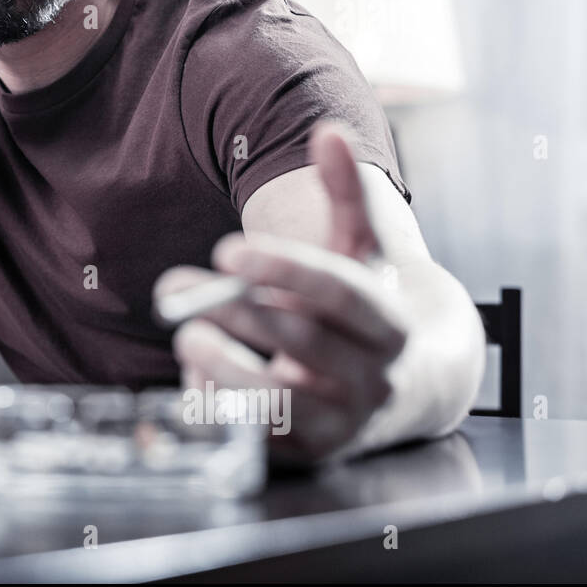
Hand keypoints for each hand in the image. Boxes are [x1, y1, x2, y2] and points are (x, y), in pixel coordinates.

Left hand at [153, 122, 411, 465]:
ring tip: (187, 333)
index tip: (228, 246)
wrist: (410, 388)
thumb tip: (326, 132)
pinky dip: (218, 406)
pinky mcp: (308, 454)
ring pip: (278, 402)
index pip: (341, 294)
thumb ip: (346, 193)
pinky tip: (196, 371)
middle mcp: (374, 380)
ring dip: (222, 366)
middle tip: (175, 285)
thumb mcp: (363, 250)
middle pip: (300, 341)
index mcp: (391, 323)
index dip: (285, 268)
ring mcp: (342, 423)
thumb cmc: (370, 304)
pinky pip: (255, 437)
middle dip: (233, 309)